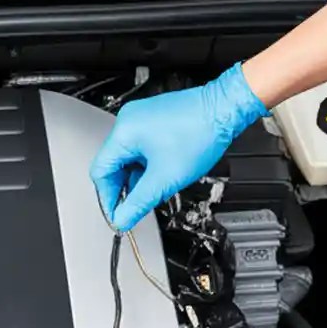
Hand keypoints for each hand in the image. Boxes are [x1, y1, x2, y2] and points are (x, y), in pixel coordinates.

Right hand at [88, 63, 267, 230]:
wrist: (226, 109)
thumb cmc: (201, 133)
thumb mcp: (165, 179)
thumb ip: (139, 203)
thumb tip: (123, 219)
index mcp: (123, 132)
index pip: (101, 173)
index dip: (108, 198)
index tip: (119, 214)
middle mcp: (127, 121)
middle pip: (113, 165)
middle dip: (124, 189)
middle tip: (135, 207)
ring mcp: (140, 118)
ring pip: (128, 158)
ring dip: (137, 178)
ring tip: (154, 189)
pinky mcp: (153, 120)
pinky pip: (140, 148)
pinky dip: (147, 165)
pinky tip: (161, 174)